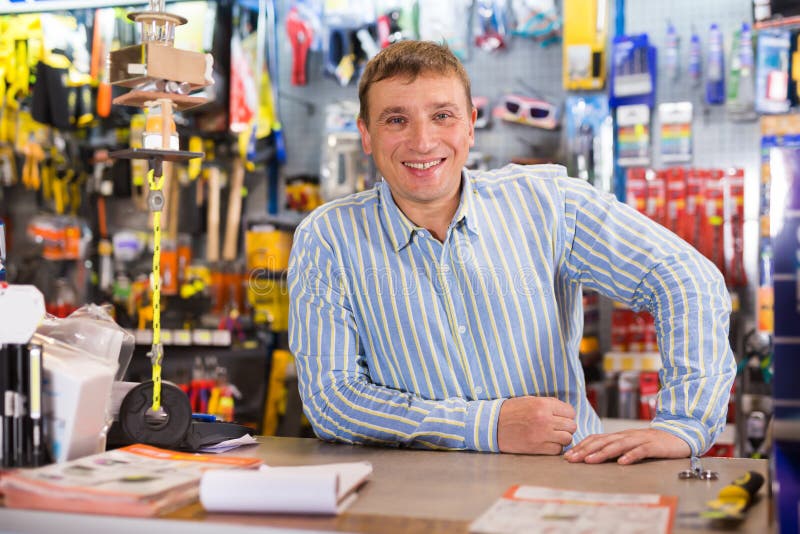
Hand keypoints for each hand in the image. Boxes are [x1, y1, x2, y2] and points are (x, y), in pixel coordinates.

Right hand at [497, 396, 576, 454]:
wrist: (493, 424)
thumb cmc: (511, 411)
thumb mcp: (530, 400)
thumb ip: (550, 405)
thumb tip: (567, 412)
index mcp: (543, 404)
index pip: (570, 412)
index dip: (567, 416)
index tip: (561, 418)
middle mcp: (545, 419)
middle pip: (571, 426)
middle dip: (566, 427)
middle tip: (557, 428)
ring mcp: (541, 434)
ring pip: (567, 439)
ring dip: (562, 438)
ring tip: (552, 436)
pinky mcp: (537, 448)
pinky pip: (557, 450)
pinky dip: (554, 447)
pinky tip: (546, 443)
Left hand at [564, 428, 690, 464]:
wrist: (677, 437)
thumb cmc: (650, 443)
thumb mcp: (629, 444)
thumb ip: (613, 448)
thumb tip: (591, 456)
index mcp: (618, 436)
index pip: (596, 439)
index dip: (581, 447)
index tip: (567, 456)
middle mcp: (626, 436)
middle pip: (602, 441)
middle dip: (585, 450)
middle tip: (571, 459)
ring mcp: (639, 440)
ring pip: (618, 445)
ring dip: (602, 453)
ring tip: (589, 460)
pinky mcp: (653, 446)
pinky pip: (640, 451)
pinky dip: (630, 456)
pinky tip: (622, 462)